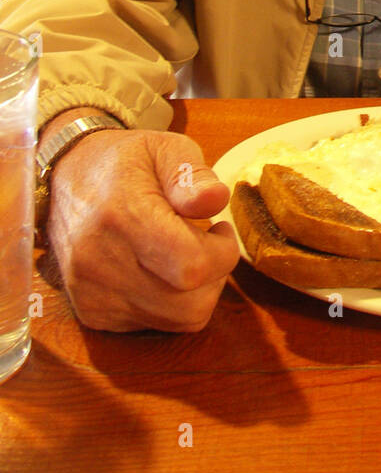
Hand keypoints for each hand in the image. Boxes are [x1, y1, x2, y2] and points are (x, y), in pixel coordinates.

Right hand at [46, 127, 239, 332]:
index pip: (192, 265)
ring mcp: (92, 294)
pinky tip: (159, 270)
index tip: (220, 230)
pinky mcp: (92, 313)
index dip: (223, 253)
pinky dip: (169, 302)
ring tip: (184, 254)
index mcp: (122, 216)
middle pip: (190, 303)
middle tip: (206, 242)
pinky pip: (153, 325)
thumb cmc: (126, 161)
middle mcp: (99, 262)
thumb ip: (192, 175)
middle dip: (215, 274)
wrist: (66, 180)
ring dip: (196, 292)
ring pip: (178, 320)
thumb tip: (216, 201)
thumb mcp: (165, 147)